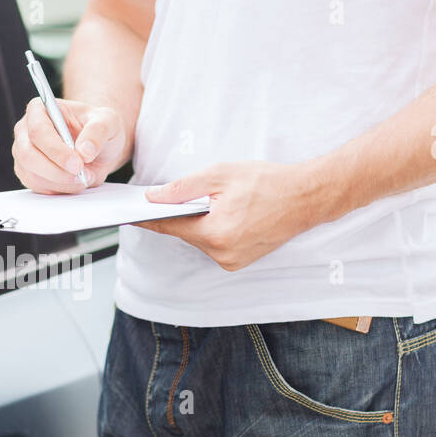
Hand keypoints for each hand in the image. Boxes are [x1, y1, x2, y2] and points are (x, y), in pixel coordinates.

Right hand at [12, 97, 126, 193]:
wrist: (95, 147)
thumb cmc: (97, 128)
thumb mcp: (107, 121)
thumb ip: (98, 131)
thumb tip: (85, 150)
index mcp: (39, 109)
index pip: (38, 130)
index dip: (56, 150)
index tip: (78, 163)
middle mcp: (25, 130)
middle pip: (28, 155)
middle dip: (56, 170)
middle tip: (81, 175)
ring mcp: (23, 153)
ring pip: (32, 175)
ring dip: (60, 182)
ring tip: (84, 177)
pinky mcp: (28, 173)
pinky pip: (37, 187)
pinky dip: (59, 189)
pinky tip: (75, 182)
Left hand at [137, 161, 327, 271]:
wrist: (307, 197)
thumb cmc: (268, 182)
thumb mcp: (220, 175)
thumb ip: (183, 187)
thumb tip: (153, 197)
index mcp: (215, 233)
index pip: (169, 227)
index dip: (148, 218)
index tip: (128, 214)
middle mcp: (222, 253)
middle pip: (184, 234)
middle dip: (176, 216)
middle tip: (164, 198)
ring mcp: (232, 261)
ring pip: (200, 240)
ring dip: (196, 223)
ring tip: (205, 202)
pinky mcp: (240, 261)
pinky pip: (214, 245)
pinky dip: (211, 230)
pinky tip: (218, 214)